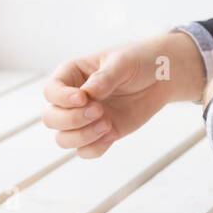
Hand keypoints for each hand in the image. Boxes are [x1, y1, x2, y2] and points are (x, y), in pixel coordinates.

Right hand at [43, 33, 200, 158]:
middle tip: (99, 111)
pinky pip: (85, 151)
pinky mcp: (100, 133)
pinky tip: (112, 134)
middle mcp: (72, 99)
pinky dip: (95, 148)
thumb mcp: (122, 62)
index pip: (51, 91)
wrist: (161, 77)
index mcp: (71, 75)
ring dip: (82, 137)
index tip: (83, 98)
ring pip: (63, 139)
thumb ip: (104, 77)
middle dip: (71, 120)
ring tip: (107, 125)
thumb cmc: (138, 61)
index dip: (61, 98)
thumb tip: (88, 93)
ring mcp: (84, 118)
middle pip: (51, 119)